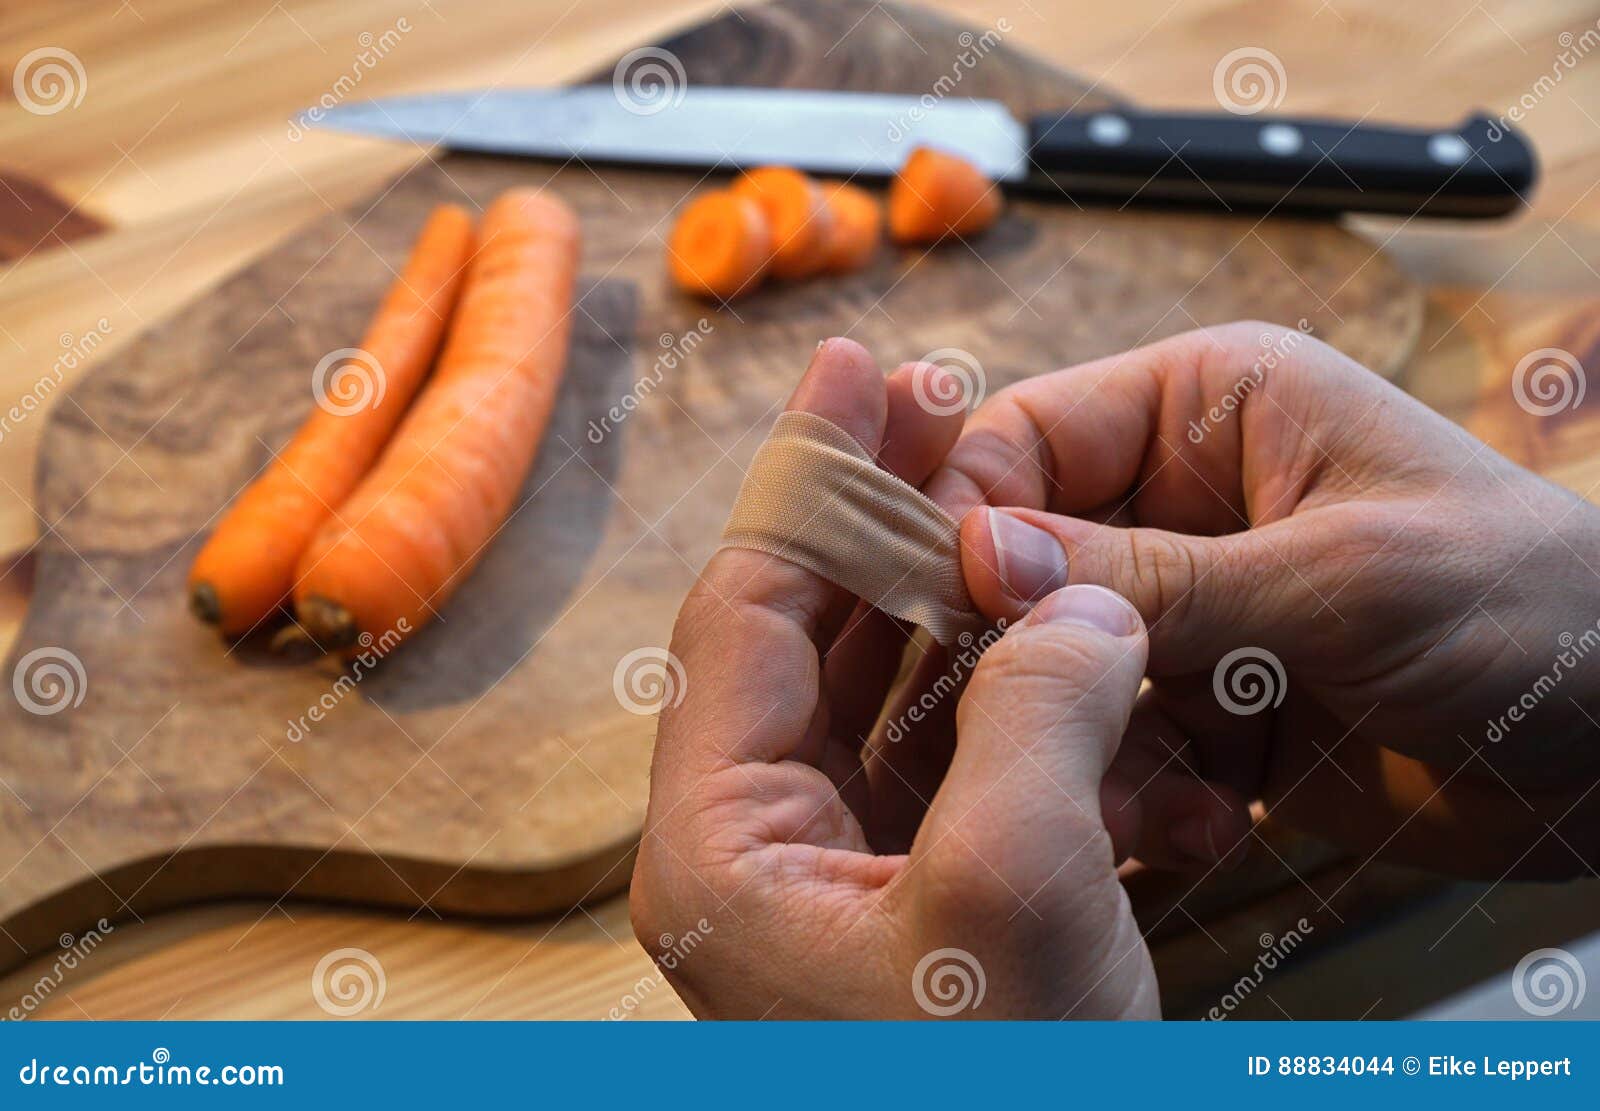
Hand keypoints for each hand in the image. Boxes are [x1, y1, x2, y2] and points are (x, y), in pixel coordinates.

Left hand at [630, 340, 1163, 1017]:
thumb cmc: (991, 1093)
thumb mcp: (1016, 896)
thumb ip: (1036, 714)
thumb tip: (1074, 603)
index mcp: (719, 845)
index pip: (748, 611)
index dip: (809, 480)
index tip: (855, 371)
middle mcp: (760, 849)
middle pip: (815, 635)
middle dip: (887, 519)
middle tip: (942, 407)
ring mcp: (840, 875)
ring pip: (892, 693)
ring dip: (966, 604)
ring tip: (1026, 514)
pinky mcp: (919, 899)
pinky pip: (955, 763)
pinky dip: (1019, 702)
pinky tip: (1085, 657)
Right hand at [928, 321, 1599, 878]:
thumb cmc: (1529, 606)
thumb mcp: (1340, 579)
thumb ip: (1158, 578)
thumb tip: (981, 554)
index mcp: (1207, 407)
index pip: (1027, 437)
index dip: (968, 512)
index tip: (944, 604)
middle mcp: (1178, 499)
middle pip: (1023, 562)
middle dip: (1026, 655)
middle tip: (1028, 729)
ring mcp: (1188, 608)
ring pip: (1056, 668)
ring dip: (1090, 744)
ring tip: (1159, 801)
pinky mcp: (1204, 703)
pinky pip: (1113, 741)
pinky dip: (1141, 792)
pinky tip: (1207, 822)